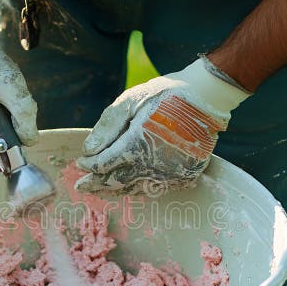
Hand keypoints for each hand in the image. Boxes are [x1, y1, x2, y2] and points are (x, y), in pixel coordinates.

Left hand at [75, 57, 249, 194]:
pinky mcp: (184, 176)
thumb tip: (88, 152)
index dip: (90, 166)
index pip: (105, 165)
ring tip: (101, 189)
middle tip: (82, 186)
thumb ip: (107, 127)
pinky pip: (156, 188)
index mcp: (138, 145)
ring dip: (116, 190)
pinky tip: (128, 185)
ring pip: (136, 189)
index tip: (80, 163)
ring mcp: (171, 174)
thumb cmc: (164, 95)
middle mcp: (154, 165)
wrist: (207, 97)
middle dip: (98, 184)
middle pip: (118, 182)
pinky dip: (138, 188)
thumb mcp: (130, 102)